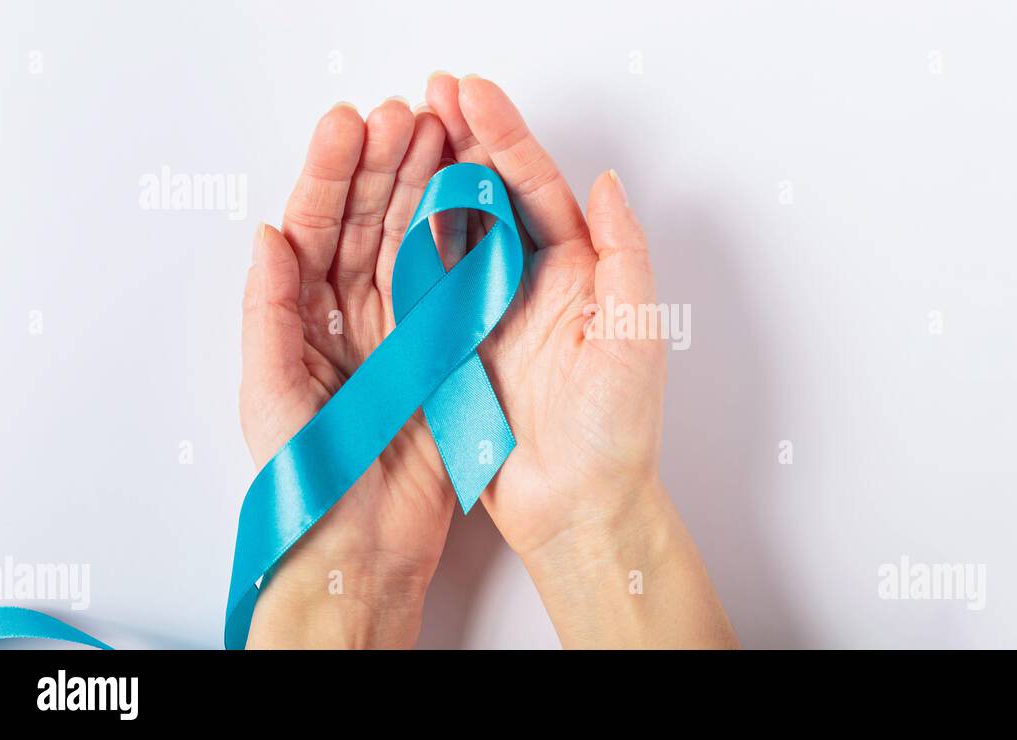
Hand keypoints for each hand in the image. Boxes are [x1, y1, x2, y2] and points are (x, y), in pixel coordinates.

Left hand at [239, 98, 453, 647]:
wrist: (366, 542)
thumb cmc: (309, 476)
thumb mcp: (269, 392)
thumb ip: (268, 311)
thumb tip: (268, 235)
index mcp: (303, 316)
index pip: (315, 228)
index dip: (330, 173)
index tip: (348, 125)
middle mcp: (352, 314)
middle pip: (368, 222)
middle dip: (386, 164)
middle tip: (407, 113)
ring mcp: (402, 328)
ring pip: (413, 242)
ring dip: (425, 187)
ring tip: (442, 136)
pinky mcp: (446, 349)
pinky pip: (454, 284)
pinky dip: (463, 239)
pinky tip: (472, 199)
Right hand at [424, 73, 736, 646]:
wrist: (577, 510)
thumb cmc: (617, 433)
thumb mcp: (635, 339)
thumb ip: (625, 258)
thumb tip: (606, 184)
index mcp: (579, 273)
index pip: (536, 187)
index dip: (504, 136)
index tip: (470, 93)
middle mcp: (532, 285)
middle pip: (491, 195)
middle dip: (460, 140)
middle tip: (425, 94)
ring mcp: (489, 314)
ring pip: (452, 231)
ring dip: (427, 180)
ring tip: (396, 134)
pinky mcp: (455, 349)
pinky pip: (424, 286)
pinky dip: (404, 244)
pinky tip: (381, 211)